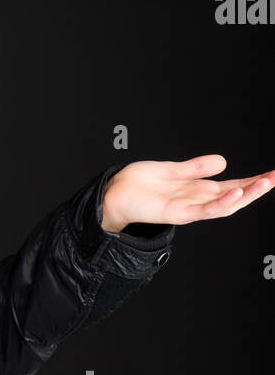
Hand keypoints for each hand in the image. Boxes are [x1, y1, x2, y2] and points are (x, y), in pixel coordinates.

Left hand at [101, 156, 274, 231]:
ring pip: (224, 204)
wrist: (115, 193)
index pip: (233, 186)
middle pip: (235, 196)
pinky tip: (235, 192)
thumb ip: (197, 167)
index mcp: (198, 190)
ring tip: (264, 183)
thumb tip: (223, 161)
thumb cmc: (140, 184)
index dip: (253, 182)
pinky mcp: (176, 212)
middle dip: (257, 188)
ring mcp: (188, 208)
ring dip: (246, 195)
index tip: (273, 174)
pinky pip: (203, 209)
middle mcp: (197, 200)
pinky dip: (221, 202)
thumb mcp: (174, 170)